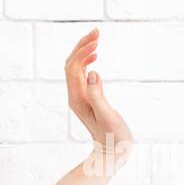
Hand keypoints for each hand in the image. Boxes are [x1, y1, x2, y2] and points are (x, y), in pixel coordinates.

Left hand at [65, 28, 131, 164]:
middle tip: (96, 31)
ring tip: (97, 37)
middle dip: (81, 46)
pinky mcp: (87, 99)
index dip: (82, 51)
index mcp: (77, 99)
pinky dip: (86, 62)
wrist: (111, 153)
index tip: (98, 40)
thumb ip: (98, 96)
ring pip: (75, 69)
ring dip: (84, 51)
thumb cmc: (113, 138)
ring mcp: (80, 97)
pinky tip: (95, 56)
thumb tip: (92, 73)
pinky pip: (81, 76)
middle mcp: (75, 96)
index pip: (73, 68)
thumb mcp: (108, 117)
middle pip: (71, 65)